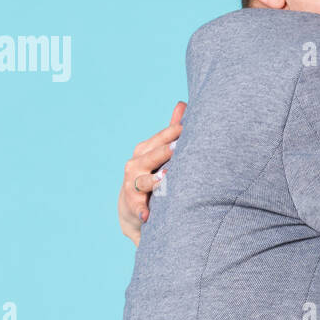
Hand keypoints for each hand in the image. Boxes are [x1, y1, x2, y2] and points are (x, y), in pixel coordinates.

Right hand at [119, 101, 185, 246]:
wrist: (133, 206)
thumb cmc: (152, 172)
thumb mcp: (160, 151)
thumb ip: (171, 130)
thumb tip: (183, 104)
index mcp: (146, 149)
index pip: (161, 138)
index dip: (174, 132)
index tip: (187, 127)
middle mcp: (136, 163)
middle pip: (152, 156)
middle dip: (164, 152)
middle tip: (178, 148)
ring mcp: (133, 183)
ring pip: (144, 180)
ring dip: (154, 180)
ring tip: (164, 179)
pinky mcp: (132, 203)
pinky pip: (137, 206)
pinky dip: (142, 211)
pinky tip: (147, 215)